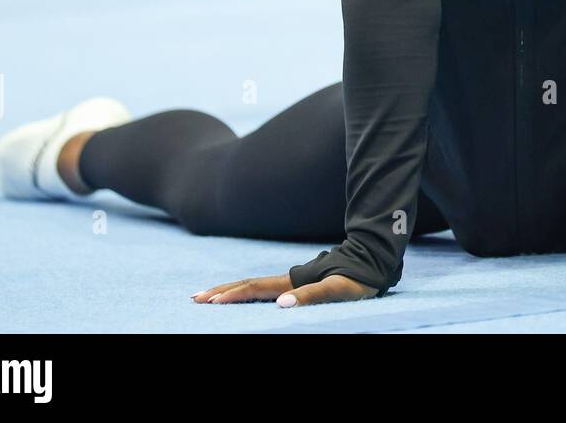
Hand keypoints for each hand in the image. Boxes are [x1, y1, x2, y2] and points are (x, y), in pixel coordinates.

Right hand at [192, 272, 379, 306]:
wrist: (370, 261)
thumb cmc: (355, 279)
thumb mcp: (338, 290)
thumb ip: (311, 296)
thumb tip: (281, 304)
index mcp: (292, 282)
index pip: (256, 289)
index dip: (234, 296)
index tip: (212, 302)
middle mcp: (287, 280)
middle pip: (247, 284)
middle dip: (221, 291)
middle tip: (195, 298)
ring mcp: (290, 281)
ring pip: (252, 283)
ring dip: (229, 289)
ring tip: (207, 295)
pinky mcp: (296, 283)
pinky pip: (263, 287)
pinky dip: (245, 290)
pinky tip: (240, 294)